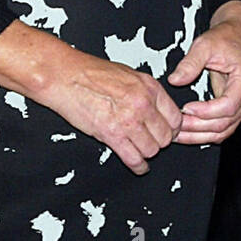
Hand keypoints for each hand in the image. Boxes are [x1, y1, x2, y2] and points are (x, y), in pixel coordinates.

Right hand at [40, 52, 182, 175]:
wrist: (65, 76)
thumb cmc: (91, 73)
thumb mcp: (129, 75)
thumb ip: (146, 93)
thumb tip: (159, 110)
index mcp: (149, 87)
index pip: (176, 118)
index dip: (172, 129)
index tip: (167, 133)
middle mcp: (143, 103)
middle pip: (166, 137)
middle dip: (159, 142)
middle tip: (151, 142)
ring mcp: (129, 120)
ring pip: (152, 150)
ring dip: (146, 153)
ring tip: (140, 151)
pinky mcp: (112, 134)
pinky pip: (134, 159)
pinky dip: (138, 166)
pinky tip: (137, 165)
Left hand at [167, 0, 240, 143]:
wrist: (238, 34)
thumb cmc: (226, 37)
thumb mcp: (205, 44)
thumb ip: (190, 63)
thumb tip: (175, 80)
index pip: (228, 106)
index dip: (206, 111)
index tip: (186, 107)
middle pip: (224, 124)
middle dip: (198, 128)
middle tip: (175, 125)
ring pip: (223, 131)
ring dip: (199, 136)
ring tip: (178, 133)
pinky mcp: (236, 108)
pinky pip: (222, 128)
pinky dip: (204, 133)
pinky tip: (188, 132)